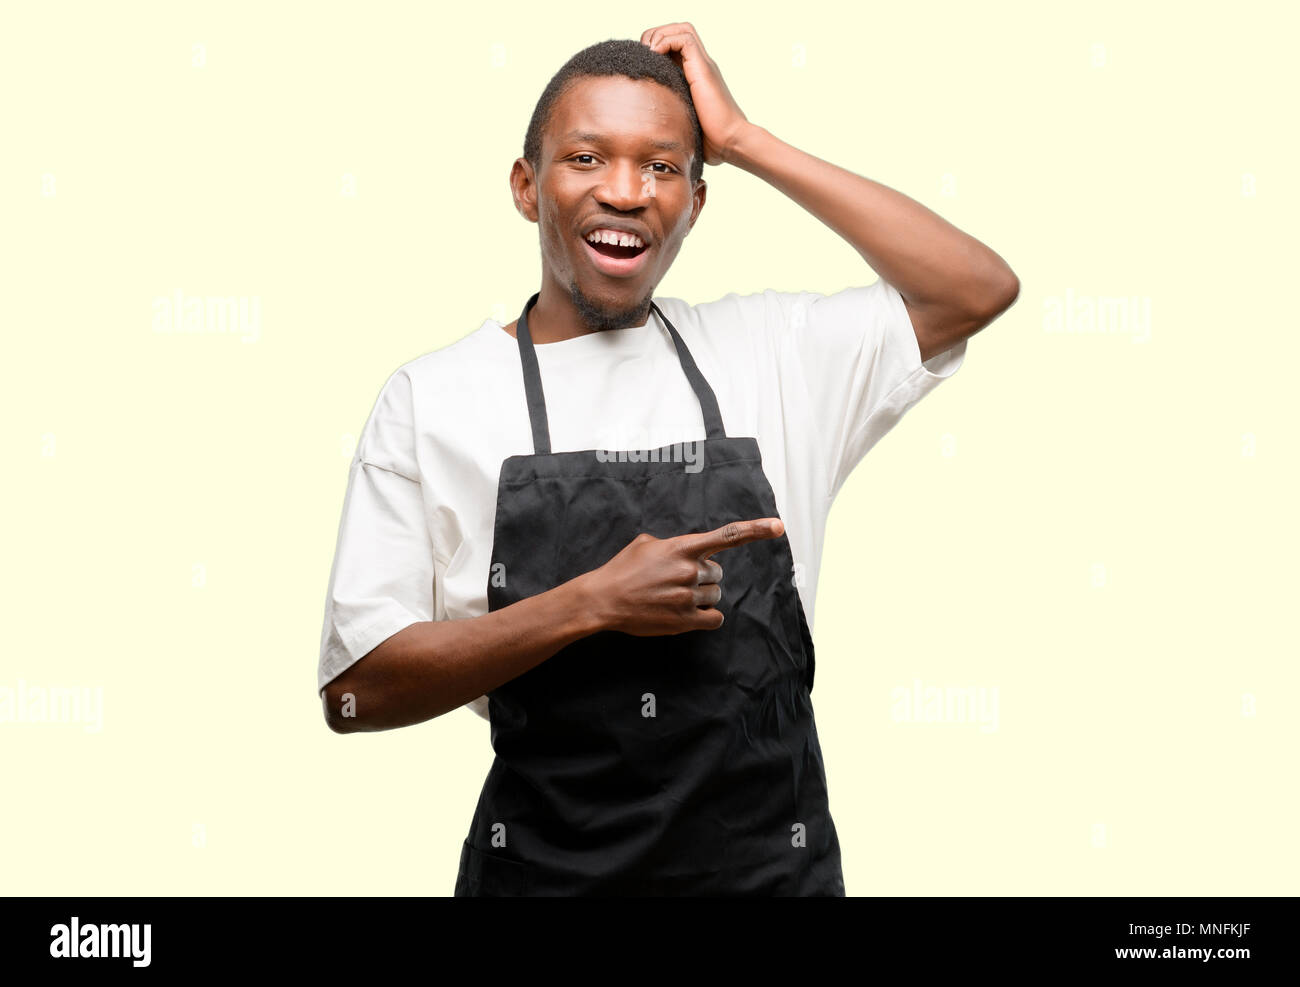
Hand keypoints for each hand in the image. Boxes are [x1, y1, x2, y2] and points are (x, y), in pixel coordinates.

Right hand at [582, 518, 784, 635]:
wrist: (603, 599)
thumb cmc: (622, 569)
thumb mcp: (646, 544)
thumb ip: (673, 544)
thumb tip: (685, 551)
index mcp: (682, 547)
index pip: (727, 536)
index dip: (756, 530)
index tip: (778, 527)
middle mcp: (690, 570)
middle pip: (717, 574)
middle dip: (702, 577)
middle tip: (676, 580)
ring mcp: (688, 597)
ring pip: (715, 596)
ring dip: (700, 597)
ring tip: (673, 597)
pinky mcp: (685, 620)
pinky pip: (713, 618)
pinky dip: (705, 617)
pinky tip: (687, 613)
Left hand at [640, 23, 750, 166]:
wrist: (731, 142)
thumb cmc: (711, 142)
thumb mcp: (683, 124)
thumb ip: (672, 120)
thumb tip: (651, 136)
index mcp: (695, 76)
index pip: (675, 45)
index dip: (656, 46)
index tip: (642, 63)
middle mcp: (700, 66)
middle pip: (678, 30)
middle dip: (656, 34)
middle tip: (643, 54)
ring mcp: (703, 65)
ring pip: (682, 29)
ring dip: (660, 35)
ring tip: (648, 53)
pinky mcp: (703, 68)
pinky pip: (684, 39)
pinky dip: (666, 41)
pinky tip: (656, 56)